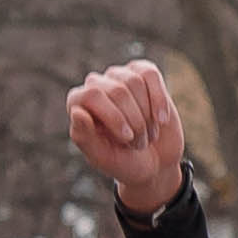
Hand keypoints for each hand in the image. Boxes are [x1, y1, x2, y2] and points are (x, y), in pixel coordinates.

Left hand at [66, 61, 187, 215]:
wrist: (154, 163)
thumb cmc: (122, 161)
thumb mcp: (102, 157)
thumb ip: (84, 137)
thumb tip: (76, 111)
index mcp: (78, 103)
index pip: (92, 96)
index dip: (113, 116)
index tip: (127, 138)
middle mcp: (96, 85)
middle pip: (117, 90)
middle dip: (134, 121)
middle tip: (138, 143)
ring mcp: (119, 76)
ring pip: (135, 82)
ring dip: (146, 115)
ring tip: (147, 135)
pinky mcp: (143, 73)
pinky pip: (151, 75)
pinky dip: (159, 99)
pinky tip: (162, 119)